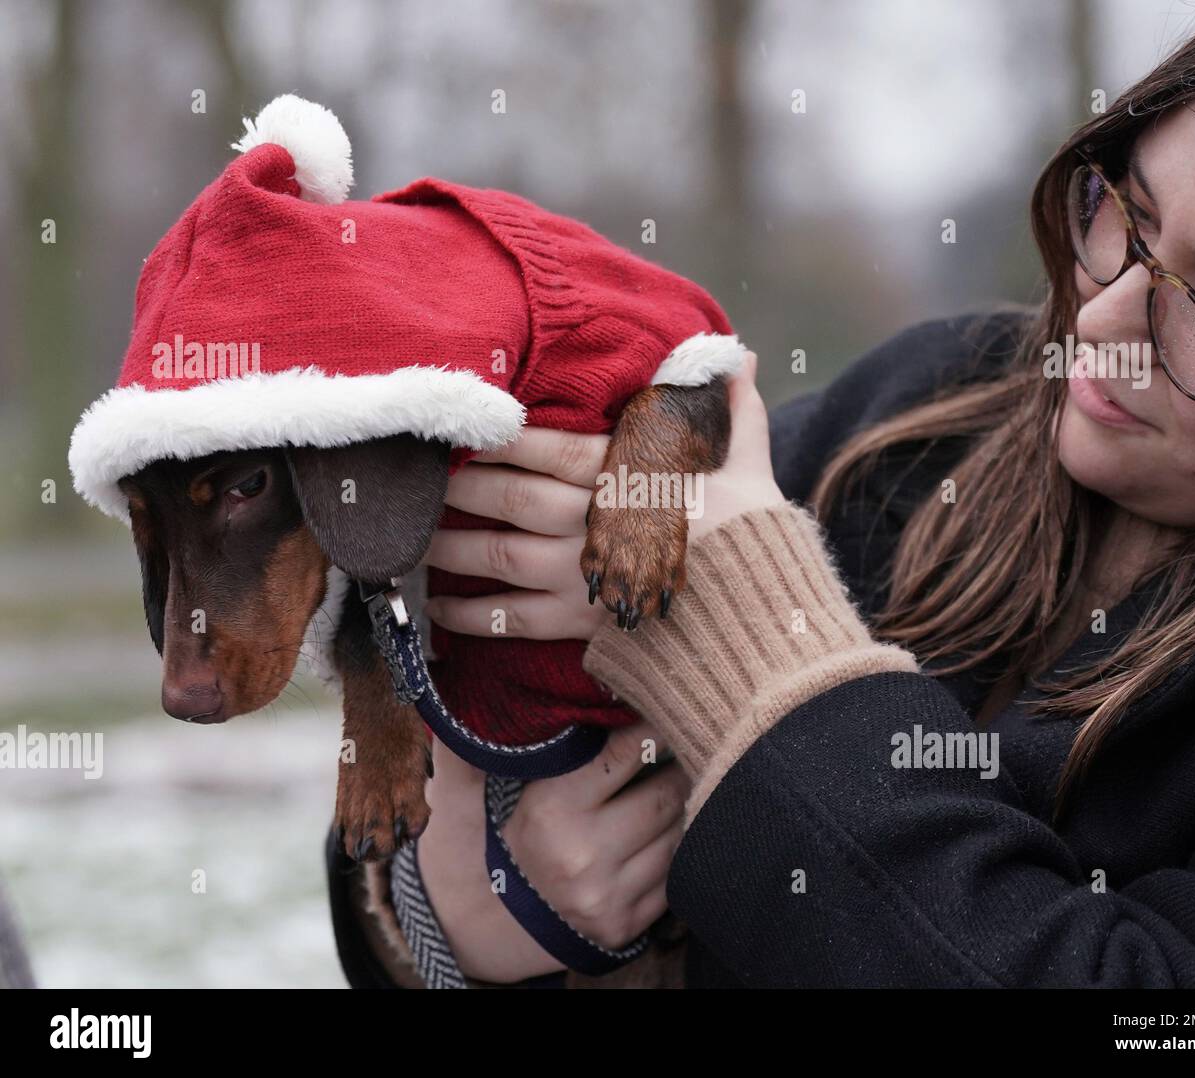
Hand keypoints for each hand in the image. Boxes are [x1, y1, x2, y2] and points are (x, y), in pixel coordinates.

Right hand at [417, 722, 687, 980]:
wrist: (492, 925)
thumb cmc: (499, 839)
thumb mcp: (473, 793)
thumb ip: (470, 746)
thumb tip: (453, 699)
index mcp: (550, 811)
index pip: (627, 752)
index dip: (650, 726)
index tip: (659, 711)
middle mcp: (582, 855)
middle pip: (666, 793)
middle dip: (676, 767)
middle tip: (676, 748)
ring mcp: (608, 895)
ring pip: (679, 833)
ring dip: (682, 806)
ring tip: (671, 786)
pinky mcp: (628, 923)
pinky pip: (676, 873)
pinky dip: (677, 848)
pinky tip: (662, 831)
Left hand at [423, 351, 783, 639]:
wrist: (755, 619)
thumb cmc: (747, 532)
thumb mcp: (746, 462)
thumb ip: (736, 408)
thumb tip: (747, 356)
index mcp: (623, 476)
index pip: (549, 446)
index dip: (499, 435)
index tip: (462, 422)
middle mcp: (591, 522)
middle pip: (509, 497)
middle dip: (458, 487)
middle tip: (418, 476)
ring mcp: (579, 575)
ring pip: (496, 554)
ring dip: (448, 544)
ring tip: (413, 534)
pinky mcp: (576, 624)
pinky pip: (508, 619)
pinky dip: (469, 615)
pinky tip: (439, 607)